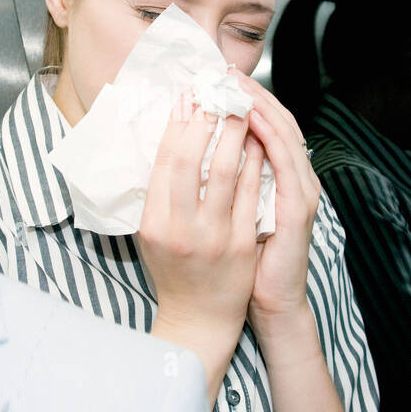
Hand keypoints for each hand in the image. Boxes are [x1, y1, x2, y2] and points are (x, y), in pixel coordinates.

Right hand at [139, 91, 264, 359]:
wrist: (199, 318)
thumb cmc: (173, 269)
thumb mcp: (152, 233)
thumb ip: (156, 194)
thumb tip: (167, 140)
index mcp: (153, 223)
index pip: (162, 163)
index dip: (175, 126)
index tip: (186, 97)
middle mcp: (180, 230)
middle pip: (189, 162)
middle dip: (204, 121)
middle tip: (215, 93)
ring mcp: (213, 237)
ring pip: (224, 173)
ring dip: (233, 133)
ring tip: (239, 107)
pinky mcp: (242, 244)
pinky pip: (250, 193)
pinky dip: (255, 162)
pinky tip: (258, 141)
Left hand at [228, 71, 321, 338]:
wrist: (267, 304)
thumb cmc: (244, 263)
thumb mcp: (230, 212)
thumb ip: (223, 181)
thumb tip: (194, 148)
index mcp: (278, 177)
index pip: (263, 125)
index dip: (242, 99)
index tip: (215, 77)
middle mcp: (294, 178)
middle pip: (277, 121)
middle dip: (250, 93)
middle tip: (225, 70)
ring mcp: (301, 190)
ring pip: (284, 135)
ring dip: (260, 106)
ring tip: (236, 84)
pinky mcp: (300, 208)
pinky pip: (285, 164)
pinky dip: (270, 137)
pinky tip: (252, 120)